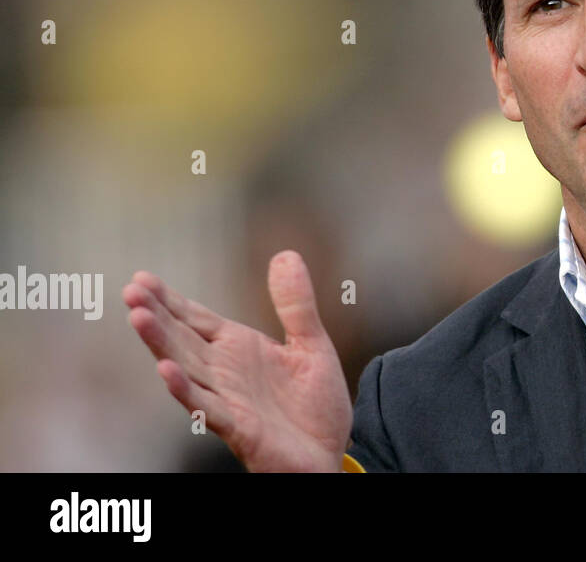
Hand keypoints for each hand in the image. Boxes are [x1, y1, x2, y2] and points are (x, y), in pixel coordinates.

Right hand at [123, 250, 352, 472]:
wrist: (329, 456)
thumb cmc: (314, 407)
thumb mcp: (311, 345)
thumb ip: (296, 304)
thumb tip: (284, 254)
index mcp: (239, 349)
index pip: (197, 320)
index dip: (171, 301)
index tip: (142, 278)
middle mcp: (226, 373)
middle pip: (183, 340)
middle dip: (157, 316)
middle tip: (130, 291)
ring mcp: (227, 401)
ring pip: (186, 369)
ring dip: (162, 345)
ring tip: (138, 318)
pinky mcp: (239, 428)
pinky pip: (207, 408)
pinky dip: (186, 391)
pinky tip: (166, 371)